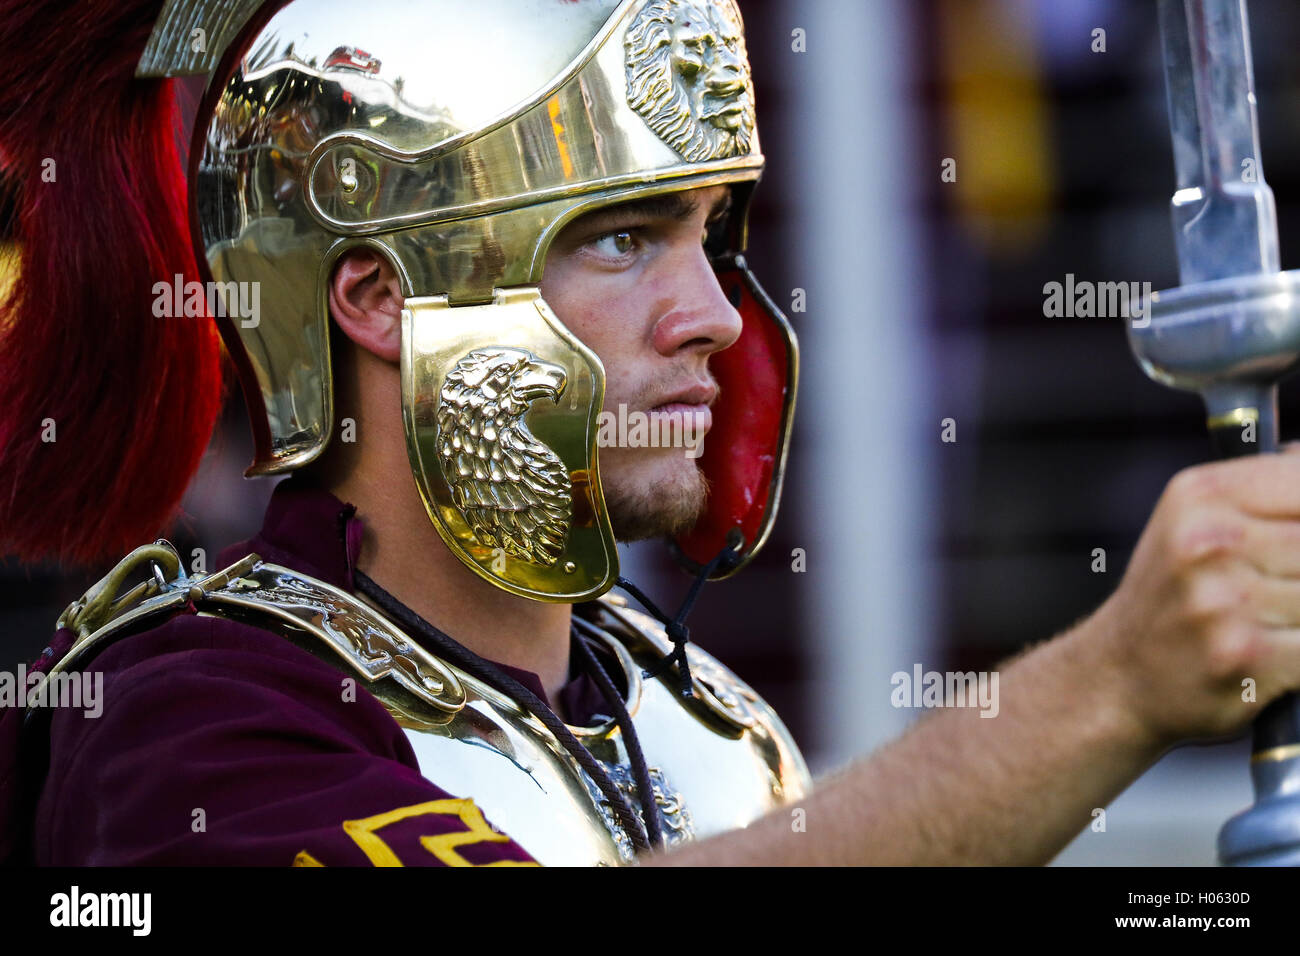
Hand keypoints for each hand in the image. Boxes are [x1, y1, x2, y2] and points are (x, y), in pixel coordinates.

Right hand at [1088, 448, 1299, 746]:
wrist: (1115, 674)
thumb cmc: (1167, 595)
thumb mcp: (1193, 519)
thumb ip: (1261, 488)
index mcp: (1198, 496)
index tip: (1291, 540)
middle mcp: (1207, 542)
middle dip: (1299, 570)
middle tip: (1275, 582)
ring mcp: (1224, 600)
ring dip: (1299, 613)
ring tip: (1267, 618)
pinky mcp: (1245, 653)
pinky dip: (1297, 652)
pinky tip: (1269, 650)